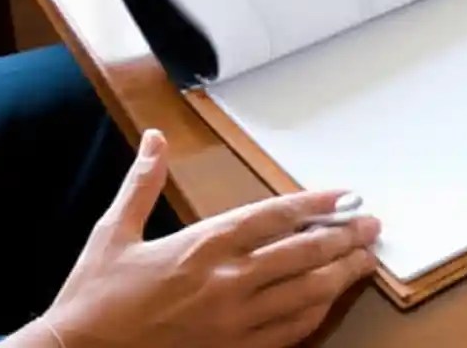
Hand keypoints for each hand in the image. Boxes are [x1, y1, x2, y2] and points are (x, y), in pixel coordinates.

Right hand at [40, 130, 380, 347]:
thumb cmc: (94, 297)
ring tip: (365, 262)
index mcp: (200, 246)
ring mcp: (232, 322)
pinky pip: (288, 333)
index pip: (273, 217)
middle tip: (372, 227)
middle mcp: (225, 282)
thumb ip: (143, 182)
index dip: (316, 205)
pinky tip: (328, 302)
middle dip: (344, 239)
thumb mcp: (113, 232)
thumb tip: (155, 139)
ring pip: (304, 296)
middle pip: (302, 256)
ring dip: (340, 276)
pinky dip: (314, 314)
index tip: (346, 196)